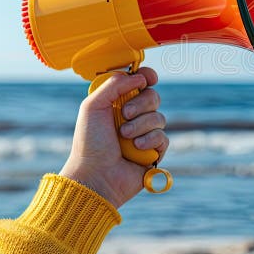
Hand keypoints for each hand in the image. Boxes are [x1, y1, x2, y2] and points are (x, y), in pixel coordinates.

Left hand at [59, 67, 168, 207]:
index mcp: (118, 103)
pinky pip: (163, 137)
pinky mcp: (154, 150)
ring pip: (159, 117)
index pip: (140, 83)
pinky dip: (149, 140)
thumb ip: (114, 84)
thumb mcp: (93, 106)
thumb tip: (140, 77)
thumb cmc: (90, 143)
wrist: (96, 175)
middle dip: (141, 104)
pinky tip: (136, 148)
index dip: (147, 77)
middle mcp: (133, 116)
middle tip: (125, 115)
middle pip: (153, 96)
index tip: (147, 79)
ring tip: (125, 137)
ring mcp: (145, 133)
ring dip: (141, 125)